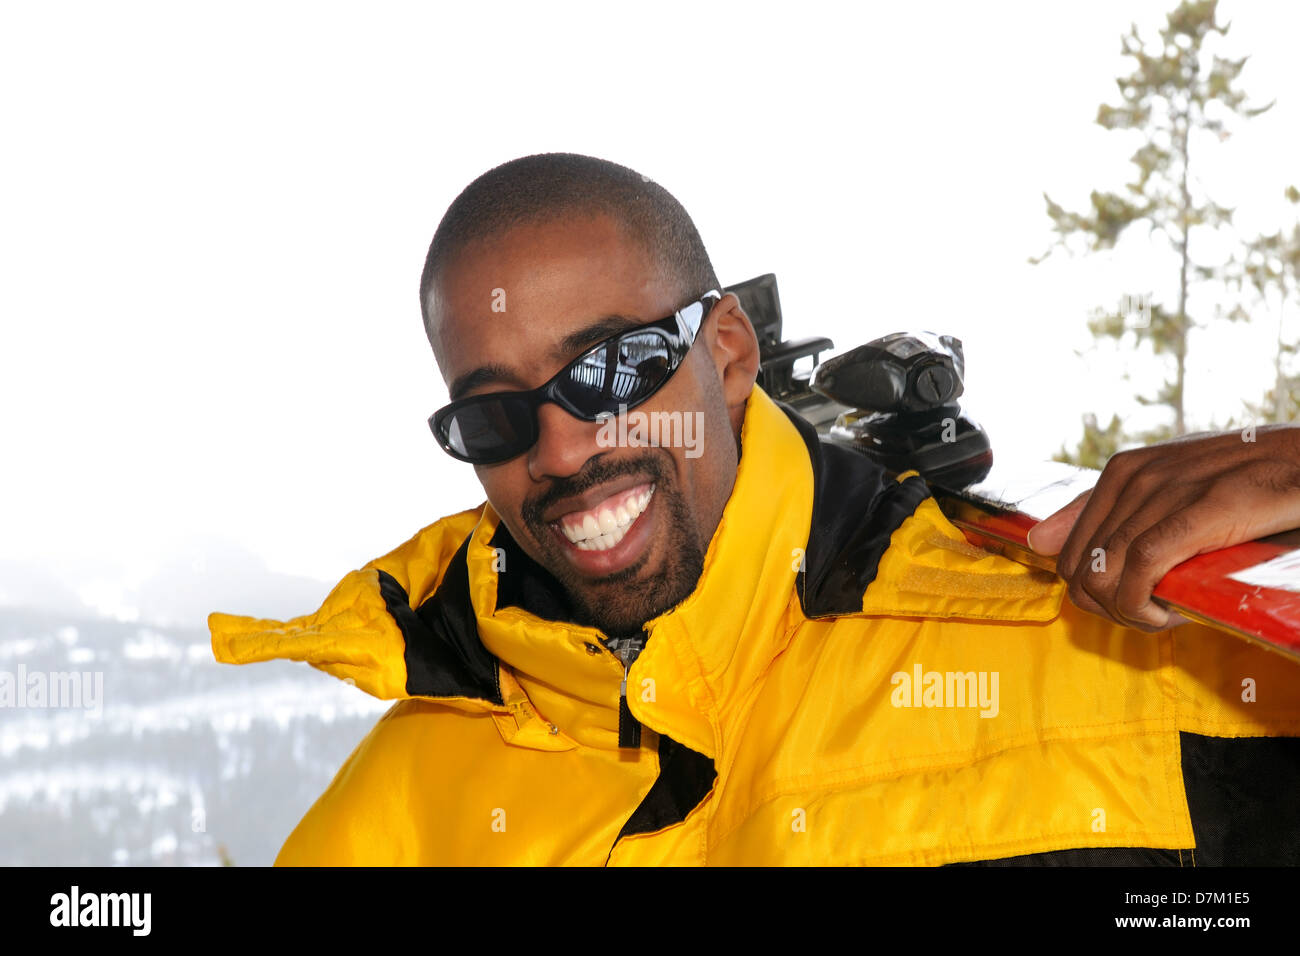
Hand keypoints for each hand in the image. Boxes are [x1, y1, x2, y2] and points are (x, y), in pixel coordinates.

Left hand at [1025, 424, 1299, 630]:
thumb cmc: (1245, 481)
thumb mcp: (1167, 487)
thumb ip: (1100, 511)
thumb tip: (1038, 542)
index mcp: (1122, 472)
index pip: (1069, 554)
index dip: (1092, 594)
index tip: (1129, 605)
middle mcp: (1133, 479)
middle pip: (1082, 572)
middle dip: (1108, 607)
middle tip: (1149, 614)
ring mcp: (1162, 493)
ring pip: (1104, 576)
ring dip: (1130, 612)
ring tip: (1164, 614)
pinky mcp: (1195, 513)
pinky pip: (1140, 570)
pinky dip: (1145, 605)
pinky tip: (1170, 613)